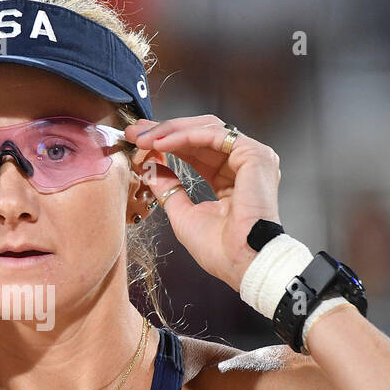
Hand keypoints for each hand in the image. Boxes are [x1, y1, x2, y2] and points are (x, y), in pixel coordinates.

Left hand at [124, 115, 280, 291]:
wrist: (241, 261)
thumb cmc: (220, 249)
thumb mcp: (182, 213)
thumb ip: (168, 187)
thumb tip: (150, 166)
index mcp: (229, 177)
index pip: (196, 150)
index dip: (166, 143)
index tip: (137, 141)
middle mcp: (242, 163)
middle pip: (200, 134)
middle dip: (164, 131)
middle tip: (134, 132)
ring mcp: (252, 157)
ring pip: (206, 128)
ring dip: (170, 131)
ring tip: (143, 138)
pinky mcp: (254, 155)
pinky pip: (214, 135)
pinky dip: (185, 136)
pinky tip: (161, 143)